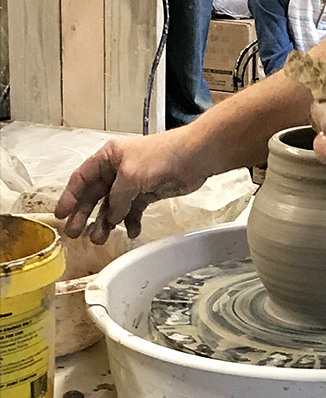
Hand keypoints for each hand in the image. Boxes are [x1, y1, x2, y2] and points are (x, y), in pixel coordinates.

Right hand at [54, 128, 206, 243]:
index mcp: (107, 158)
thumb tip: (111, 218)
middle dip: (85, 215)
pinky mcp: (148, 194)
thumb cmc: (159, 159)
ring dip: (107, 223)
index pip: (81, 179)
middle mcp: (117, 170)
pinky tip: (132, 232)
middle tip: (76, 235)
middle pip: (95, 196)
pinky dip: (131, 222)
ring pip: (114, 207)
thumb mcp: (130, 177)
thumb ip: (116, 200)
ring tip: (100, 240)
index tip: (61, 216)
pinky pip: (133, 211)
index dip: (70, 197)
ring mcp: (132, 183)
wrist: (193, 158)